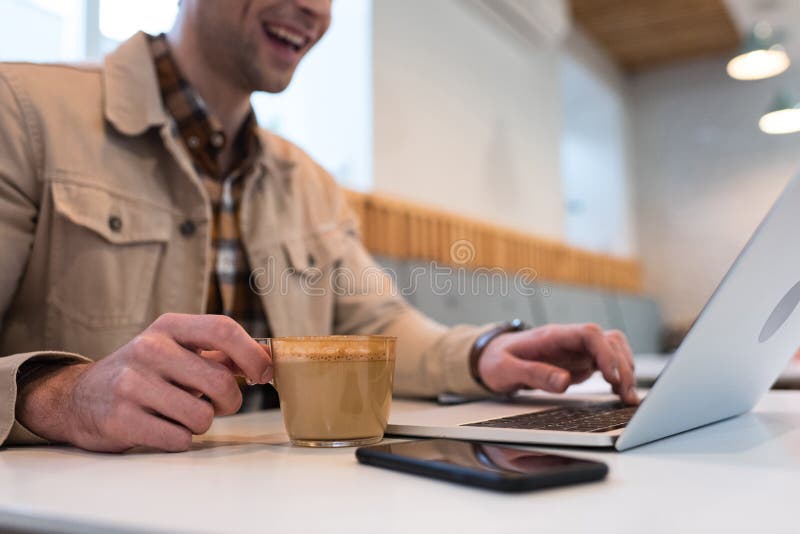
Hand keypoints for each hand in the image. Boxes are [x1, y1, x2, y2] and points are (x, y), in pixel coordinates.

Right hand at [16, 313, 271, 451]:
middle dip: (229, 402)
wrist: (79, 398)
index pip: (222, 329)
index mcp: (169, 327)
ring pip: (202, 416)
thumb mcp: (175, 348)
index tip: (264, 374)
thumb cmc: (144, 373)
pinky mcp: (121, 419)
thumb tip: (266, 358)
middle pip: (220, 382)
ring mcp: (132, 384)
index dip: (252, 354)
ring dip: (200, 423)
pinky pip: (178, 440)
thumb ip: (217, 351)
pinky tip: (161, 427)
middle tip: (217, 404)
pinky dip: (179, 440)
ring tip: (180, 414)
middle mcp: (149, 349)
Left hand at [477, 323, 638, 404]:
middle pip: (608, 341)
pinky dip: (618, 376)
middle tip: (626, 395)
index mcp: (552, 336)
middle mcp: (569, 340)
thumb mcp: (506, 369)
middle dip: (622, 366)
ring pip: (613, 349)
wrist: (489, 356)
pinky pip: (606, 364)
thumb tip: (563, 382)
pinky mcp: (579, 362)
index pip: (589, 334)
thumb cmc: (496, 360)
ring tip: (627, 397)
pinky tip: (621, 394)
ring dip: (625, 370)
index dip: (606, 353)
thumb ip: (534, 374)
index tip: (613, 377)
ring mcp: (576, 351)